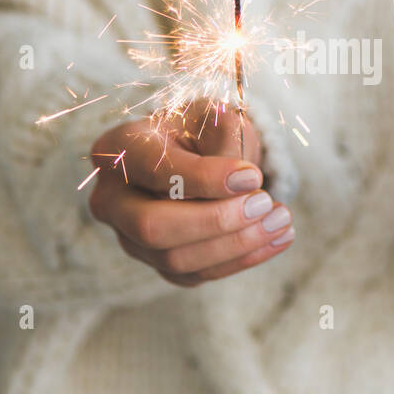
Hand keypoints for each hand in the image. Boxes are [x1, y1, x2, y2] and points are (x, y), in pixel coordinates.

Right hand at [88, 104, 293, 285]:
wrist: (204, 153)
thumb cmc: (204, 130)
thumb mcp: (216, 119)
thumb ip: (224, 145)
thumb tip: (242, 187)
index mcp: (120, 148)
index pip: (155, 170)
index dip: (205, 179)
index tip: (253, 176)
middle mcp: (113, 198)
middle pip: (152, 227)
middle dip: (215, 221)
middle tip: (265, 204)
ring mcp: (130, 238)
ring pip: (175, 259)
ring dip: (236, 244)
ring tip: (281, 220)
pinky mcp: (157, 264)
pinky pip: (196, 275)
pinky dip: (242, 259)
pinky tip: (277, 238)